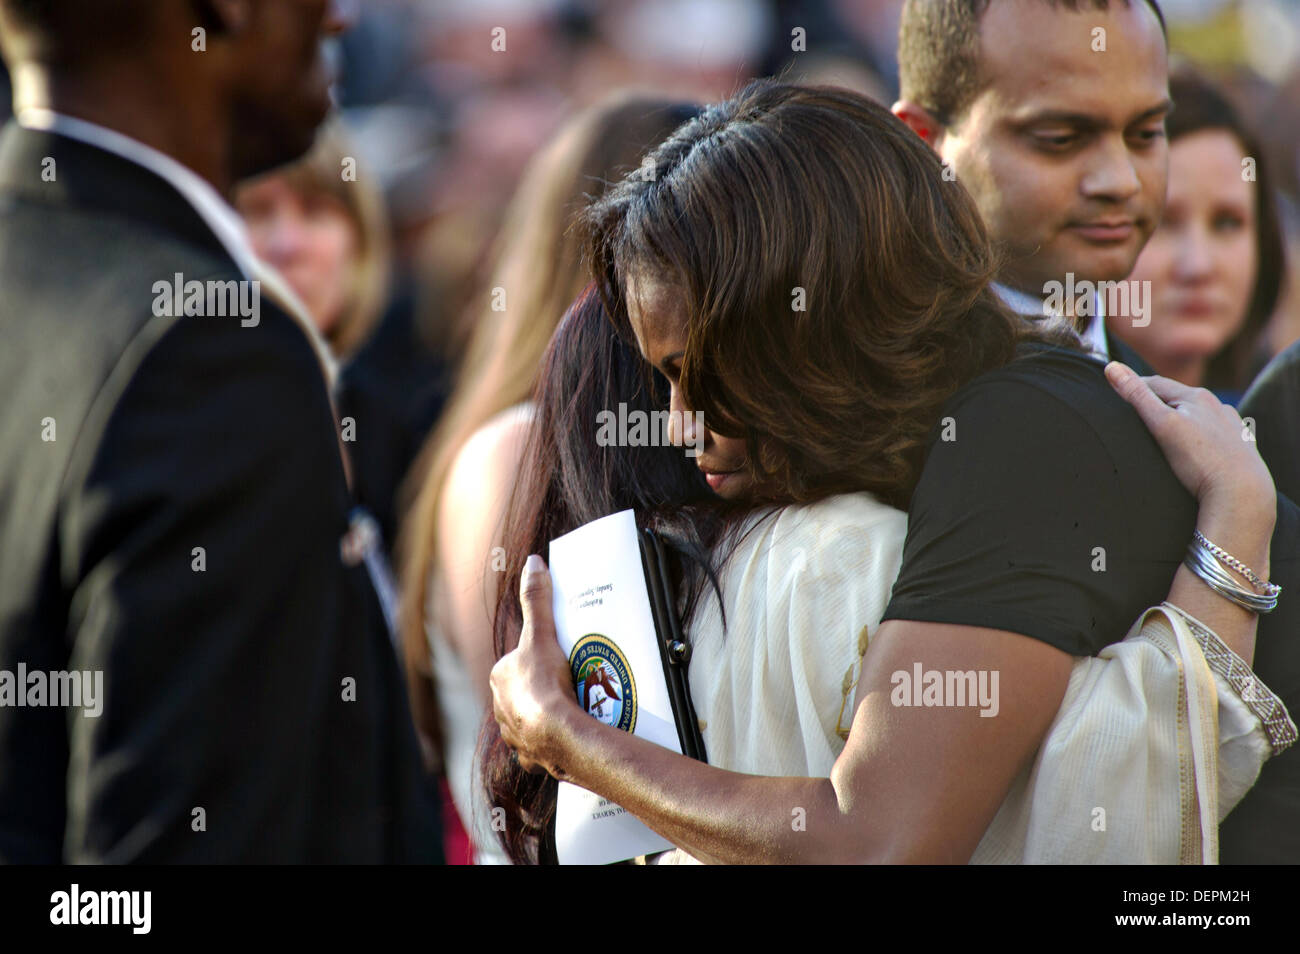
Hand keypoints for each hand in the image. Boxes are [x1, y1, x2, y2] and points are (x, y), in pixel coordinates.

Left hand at [489, 554, 578, 774]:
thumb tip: (533, 562)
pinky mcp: (529, 756)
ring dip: (546, 716)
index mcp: (499, 677)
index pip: (518, 663)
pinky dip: (550, 742)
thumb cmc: (546, 683)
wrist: (558, 733)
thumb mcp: (542, 634)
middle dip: (542, 689)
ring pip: (530, 719)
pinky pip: (539, 746)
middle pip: (524, 691)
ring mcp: (514, 733)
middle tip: (570, 684)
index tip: (559, 661)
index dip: (538, 660)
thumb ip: (537, 599)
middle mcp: (500, 706)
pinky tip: (568, 735)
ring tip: (573, 709)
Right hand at [1104, 362, 1274, 517]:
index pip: (1155, 384)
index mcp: (1196, 396)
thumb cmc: (1199, 461)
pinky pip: (1215, 434)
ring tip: (1165, 433)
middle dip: (1157, 402)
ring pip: (1198, 416)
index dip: (1133, 386)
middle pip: (1177, 398)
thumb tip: (1111, 367)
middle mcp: (1217, 406)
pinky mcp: (1239, 446)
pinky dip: (1201, 435)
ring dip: (1181, 418)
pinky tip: (1197, 448)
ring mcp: (1231, 426)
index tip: (1115, 393)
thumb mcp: (1161, 425)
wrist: (1242, 494)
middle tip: (1134, 414)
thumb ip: (1136, 395)